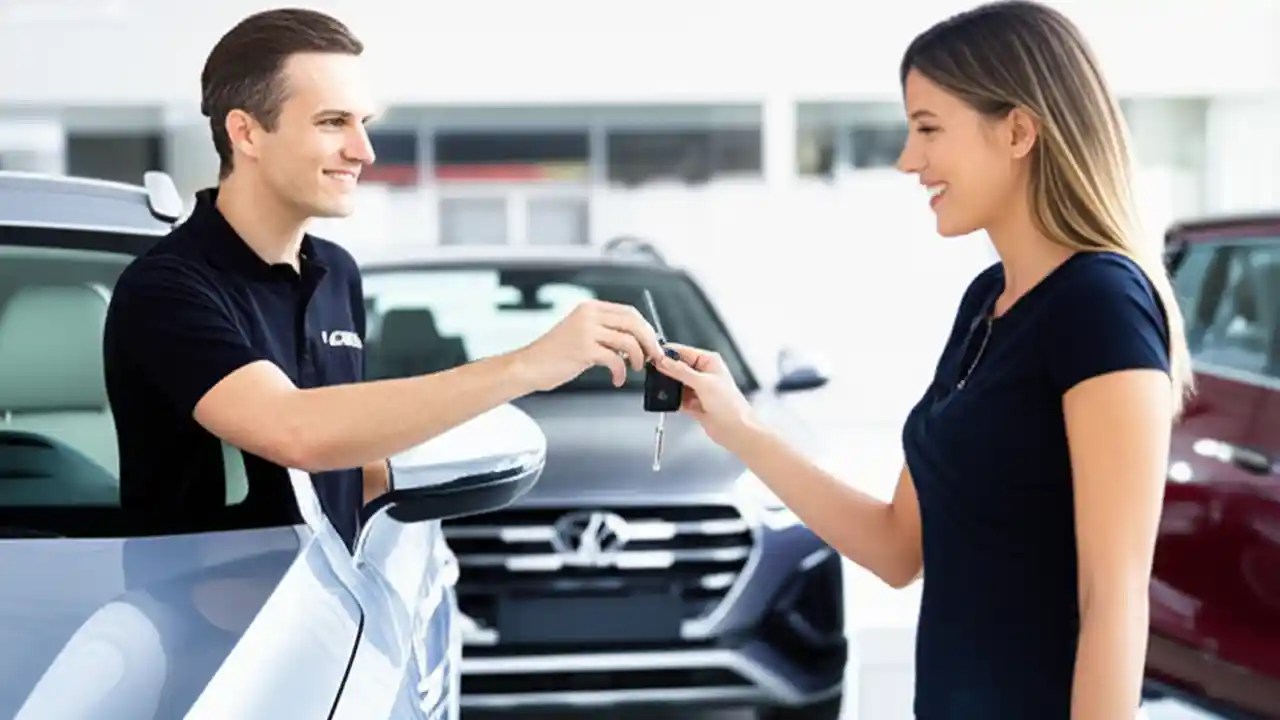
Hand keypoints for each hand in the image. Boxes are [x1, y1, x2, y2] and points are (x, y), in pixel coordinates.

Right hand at [515, 300, 663, 391]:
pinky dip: (621, 372)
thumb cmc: (555, 355)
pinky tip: (617, 379)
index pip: (629, 312)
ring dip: (638, 357)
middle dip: (649, 341)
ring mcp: (585, 331)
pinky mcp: (583, 349)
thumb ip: (605, 333)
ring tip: (634, 369)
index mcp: (590, 308)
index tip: (652, 344)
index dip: (646, 328)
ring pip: (628, 340)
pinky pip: (615, 360)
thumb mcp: (581, 334)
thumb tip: (635, 342)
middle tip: (653, 357)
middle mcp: (588, 315)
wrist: (529, 366)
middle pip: (634, 323)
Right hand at [655, 343, 756, 447]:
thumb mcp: (703, 383)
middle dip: (667, 371)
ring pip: (677, 384)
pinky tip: (667, 401)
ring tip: (660, 387)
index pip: (684, 352)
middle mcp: (704, 374)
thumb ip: (681, 371)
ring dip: (669, 387)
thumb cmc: (730, 405)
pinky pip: (678, 399)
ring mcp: (698, 390)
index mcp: (709, 362)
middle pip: (678, 368)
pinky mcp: (694, 404)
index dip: (669, 354)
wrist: (736, 430)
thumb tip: (664, 362)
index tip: (654, 356)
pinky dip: (672, 400)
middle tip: (653, 373)